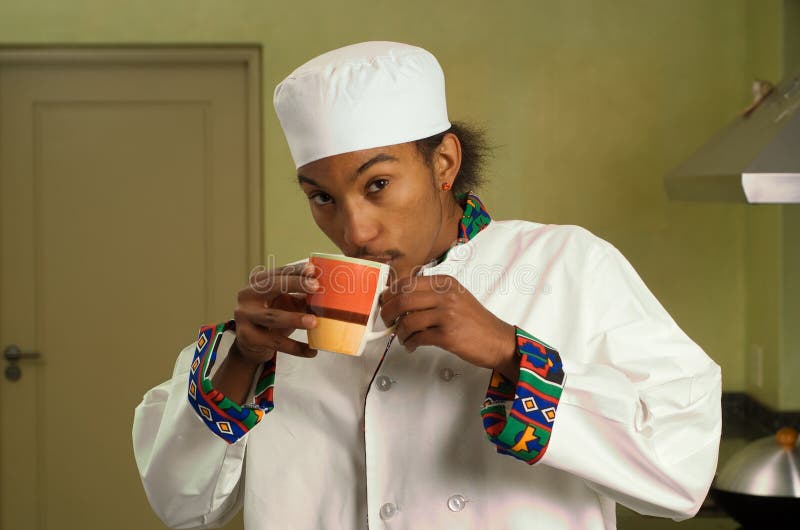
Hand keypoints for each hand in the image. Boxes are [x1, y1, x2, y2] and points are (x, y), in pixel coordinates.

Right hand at [232, 262, 319, 364]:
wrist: (252, 344)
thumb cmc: (274, 316)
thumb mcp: (287, 303)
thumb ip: (303, 295)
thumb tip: (330, 291)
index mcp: (258, 282)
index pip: (278, 272)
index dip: (296, 271)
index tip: (312, 270)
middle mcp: (247, 295)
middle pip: (271, 286)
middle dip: (294, 284)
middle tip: (316, 287)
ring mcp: (244, 316)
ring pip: (272, 317)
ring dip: (294, 319)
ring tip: (314, 322)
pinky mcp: (247, 337)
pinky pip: (275, 342)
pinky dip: (295, 347)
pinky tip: (311, 351)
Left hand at [379, 275, 517, 373]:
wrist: (497, 340)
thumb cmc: (475, 321)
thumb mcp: (455, 297)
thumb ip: (431, 294)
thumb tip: (399, 300)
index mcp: (445, 282)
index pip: (407, 282)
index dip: (390, 293)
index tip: (385, 302)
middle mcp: (446, 295)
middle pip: (403, 299)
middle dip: (388, 311)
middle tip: (386, 320)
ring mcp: (447, 315)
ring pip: (408, 321)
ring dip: (400, 331)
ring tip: (402, 337)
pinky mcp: (448, 335)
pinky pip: (418, 338)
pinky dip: (409, 343)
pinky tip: (411, 345)